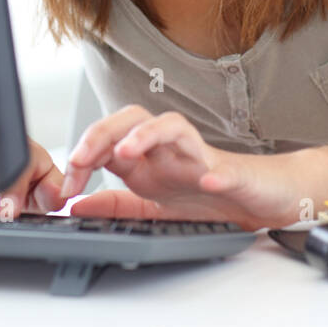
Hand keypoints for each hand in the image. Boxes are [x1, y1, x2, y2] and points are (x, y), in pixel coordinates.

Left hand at [60, 105, 301, 231]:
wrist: (260, 200)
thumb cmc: (209, 197)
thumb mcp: (153, 207)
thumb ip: (116, 204)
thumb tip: (77, 204)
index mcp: (149, 160)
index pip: (108, 140)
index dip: (82, 157)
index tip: (66, 188)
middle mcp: (170, 150)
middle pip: (133, 119)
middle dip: (103, 133)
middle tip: (83, 159)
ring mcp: (201, 156)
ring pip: (173, 127)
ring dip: (148, 135)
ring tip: (127, 153)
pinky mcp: (234, 173)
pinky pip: (224, 168)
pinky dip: (216, 173)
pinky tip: (208, 181)